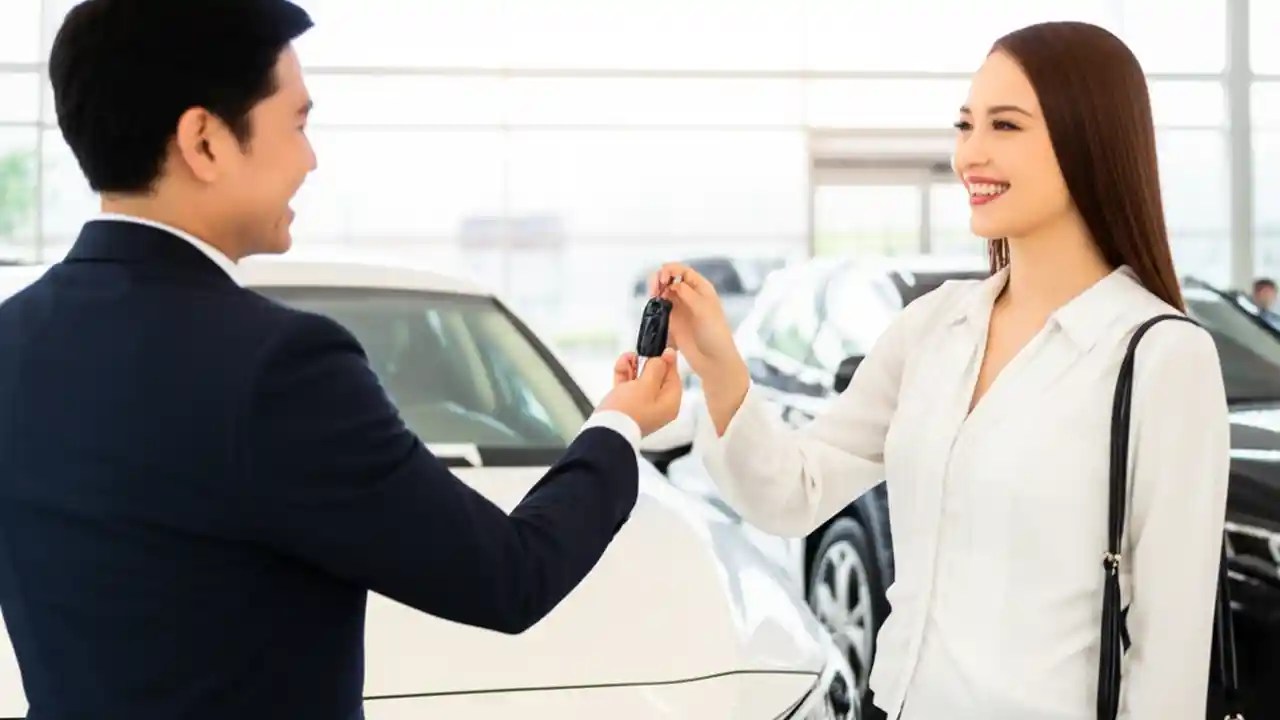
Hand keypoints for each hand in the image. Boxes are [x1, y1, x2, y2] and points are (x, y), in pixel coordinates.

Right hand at [598, 349, 681, 436]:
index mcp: (669, 403)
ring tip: (626, 360)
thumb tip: (667, 356)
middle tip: (639, 356)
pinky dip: (624, 375)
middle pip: (656, 377)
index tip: (660, 349)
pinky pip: (628, 385)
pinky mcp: (626, 405)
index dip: (667, 361)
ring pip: (640, 379)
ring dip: (632, 367)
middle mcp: (658, 406)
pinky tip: (620, 367)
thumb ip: (657, 368)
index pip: (674, 377)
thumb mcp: (646, 385)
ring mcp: (642, 406)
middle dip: (645, 363)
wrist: (605, 430)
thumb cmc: (628, 410)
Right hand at [647, 263, 739, 378]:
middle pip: (671, 278)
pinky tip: (655, 306)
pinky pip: (660, 307)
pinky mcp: (673, 321)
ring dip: (656, 290)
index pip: (683, 271)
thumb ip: (687, 293)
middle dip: (660, 278)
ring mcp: (681, 308)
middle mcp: (690, 296)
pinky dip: (655, 304)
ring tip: (653, 296)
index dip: (671, 270)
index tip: (663, 279)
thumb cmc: (715, 334)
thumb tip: (673, 283)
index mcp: (701, 288)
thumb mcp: (704, 309)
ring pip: (664, 291)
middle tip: (655, 288)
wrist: (713, 360)